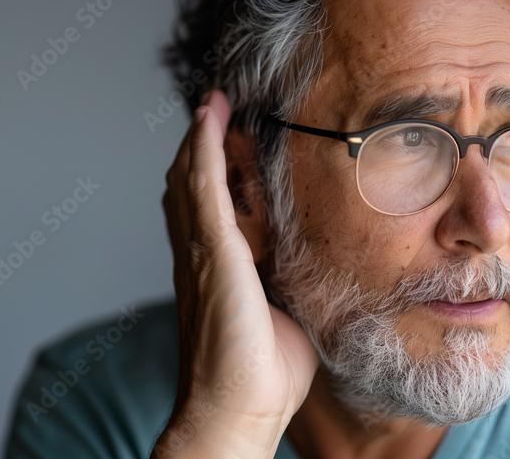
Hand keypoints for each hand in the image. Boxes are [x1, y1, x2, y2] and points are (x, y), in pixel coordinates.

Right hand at [152, 90, 319, 457]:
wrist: (238, 409)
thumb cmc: (263, 373)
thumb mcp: (285, 312)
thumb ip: (292, 283)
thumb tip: (320, 270)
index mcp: (216, 267)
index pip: (206, 203)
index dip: (210, 166)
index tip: (226, 133)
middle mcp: (199, 252)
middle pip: (189, 181)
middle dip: (201, 141)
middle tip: (216, 102)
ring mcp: (200, 251)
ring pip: (191, 177)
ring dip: (201, 135)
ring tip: (214, 100)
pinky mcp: (212, 254)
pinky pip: (203, 188)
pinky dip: (204, 149)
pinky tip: (210, 118)